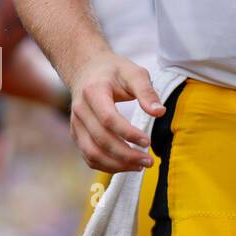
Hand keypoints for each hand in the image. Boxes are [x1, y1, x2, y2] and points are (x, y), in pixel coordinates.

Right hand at [68, 51, 163, 172]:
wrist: (86, 70)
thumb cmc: (114, 71)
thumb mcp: (134, 73)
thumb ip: (146, 91)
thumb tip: (160, 113)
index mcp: (93, 92)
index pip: (108, 119)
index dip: (128, 133)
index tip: (148, 142)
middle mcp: (80, 110)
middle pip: (100, 140)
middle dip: (126, 154)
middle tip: (149, 161)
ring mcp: (75, 124)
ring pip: (91, 153)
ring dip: (116, 165)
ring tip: (140, 166)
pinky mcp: (77, 134)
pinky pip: (88, 156)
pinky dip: (106, 166)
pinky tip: (126, 165)